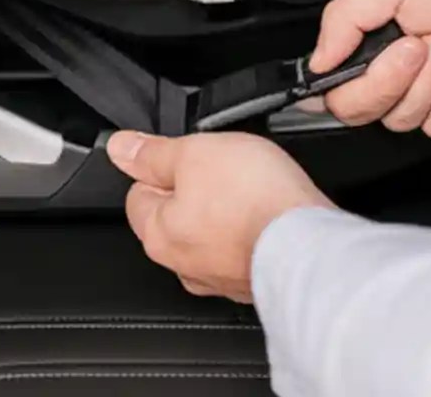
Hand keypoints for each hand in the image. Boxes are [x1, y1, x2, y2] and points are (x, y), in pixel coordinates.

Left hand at [107, 130, 333, 302]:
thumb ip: (153, 152)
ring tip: (250, 192)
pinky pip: (241, 250)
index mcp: (157, 235)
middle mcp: (183, 266)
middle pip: (174, 217)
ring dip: (224, 214)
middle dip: (194, 192)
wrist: (309, 241)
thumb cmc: (255, 199)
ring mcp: (219, 279)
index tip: (186, 158)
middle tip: (222, 171)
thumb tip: (120, 147)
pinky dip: (249, 234)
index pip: (139, 193)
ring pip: (209, 235)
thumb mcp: (194, 153)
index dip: (162, 167)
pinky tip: (266, 217)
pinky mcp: (252, 283)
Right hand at [310, 0, 430, 137]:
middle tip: (413, 44)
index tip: (347, 68)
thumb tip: (316, 61)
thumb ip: (343, 19)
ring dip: (427, 80)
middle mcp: (402, 70)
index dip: (335, 83)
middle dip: (385, 78)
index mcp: (379, 36)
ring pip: (400, 119)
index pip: (335, 82)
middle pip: (359, 109)